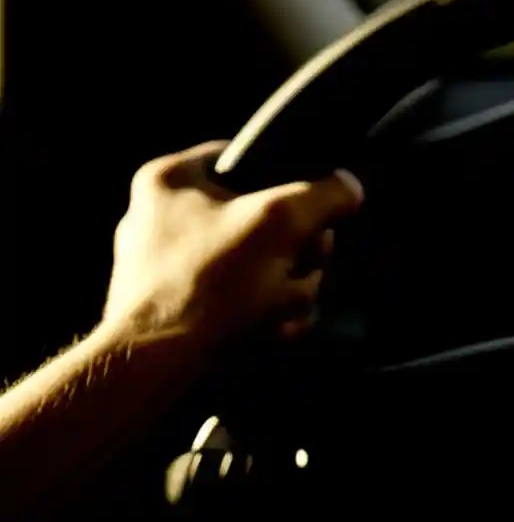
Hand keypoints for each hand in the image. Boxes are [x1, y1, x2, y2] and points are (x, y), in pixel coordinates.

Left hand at [102, 141, 363, 345]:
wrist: (155, 364)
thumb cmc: (211, 281)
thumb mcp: (280, 224)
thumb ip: (324, 196)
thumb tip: (350, 186)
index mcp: (171, 179)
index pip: (249, 157)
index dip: (290, 182)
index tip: (311, 211)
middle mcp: (162, 216)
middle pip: (263, 217)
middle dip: (297, 250)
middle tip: (304, 266)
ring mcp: (167, 265)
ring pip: (257, 262)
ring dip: (287, 287)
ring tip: (283, 308)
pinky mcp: (177, 307)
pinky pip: (236, 297)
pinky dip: (263, 313)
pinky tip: (275, 328)